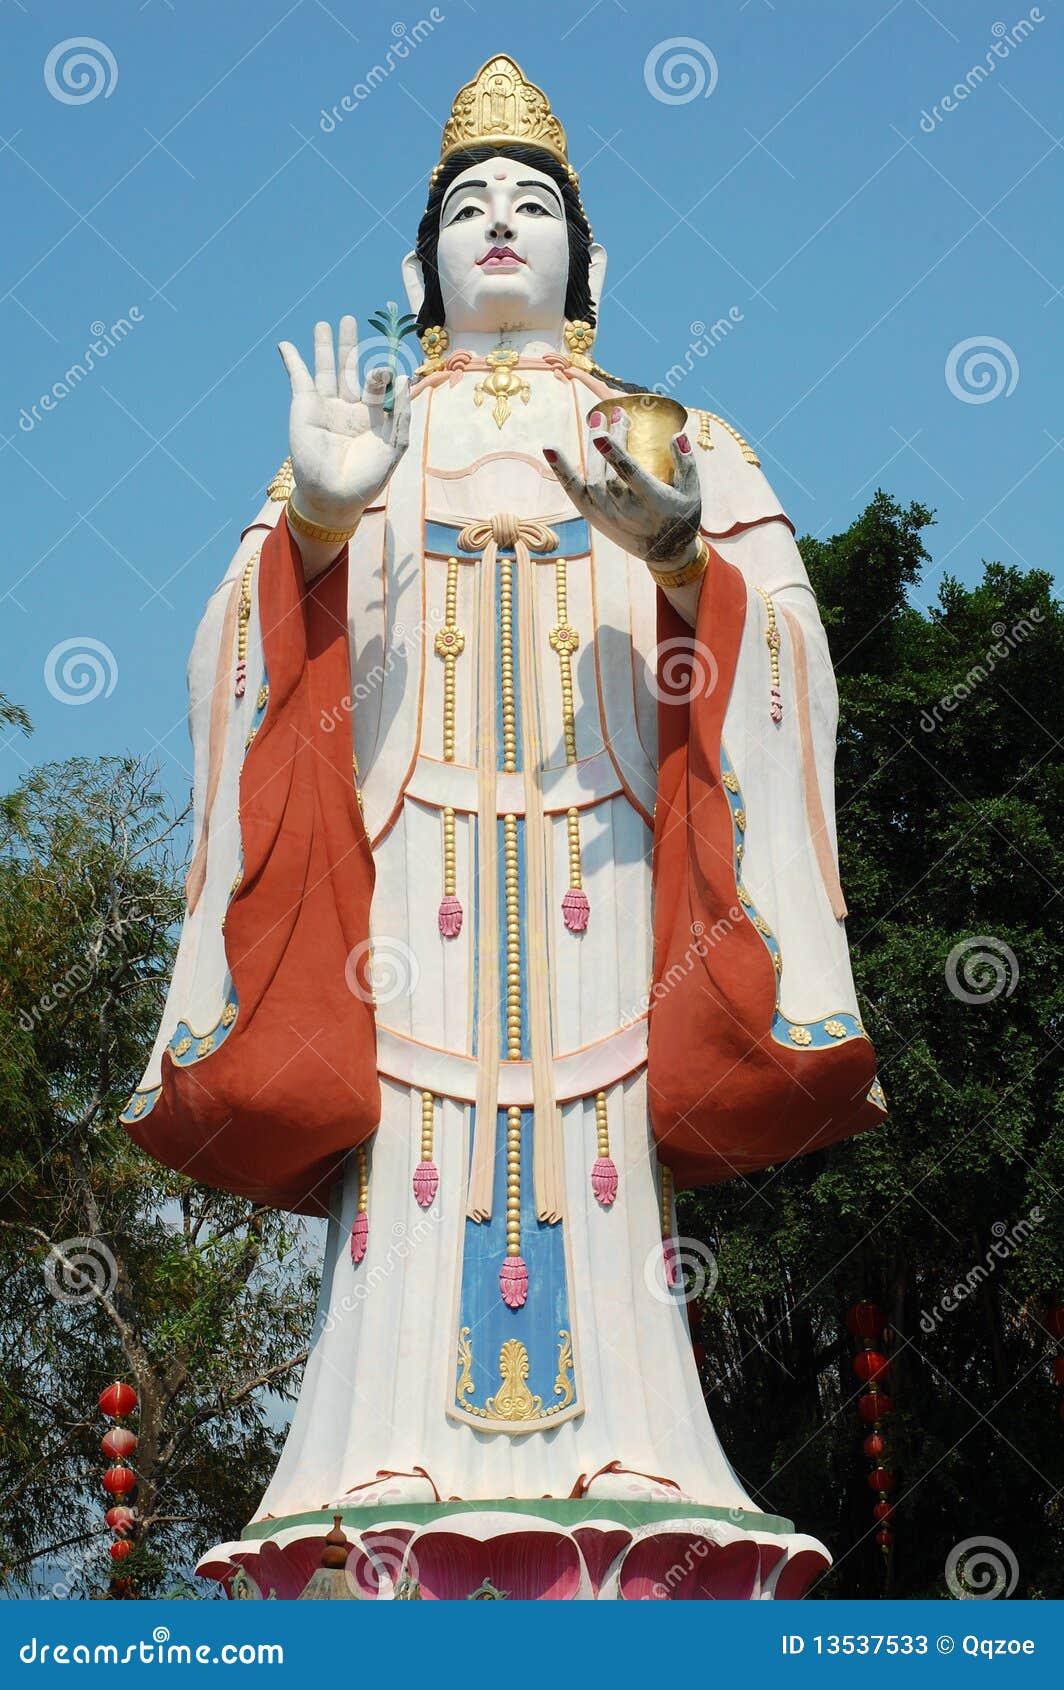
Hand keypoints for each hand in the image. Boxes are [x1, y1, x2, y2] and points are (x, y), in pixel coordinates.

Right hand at [278, 316, 410, 527]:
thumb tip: (403, 377)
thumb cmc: (369, 477)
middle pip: (348, 368)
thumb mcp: (395, 444)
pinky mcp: (304, 408)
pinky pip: (298, 379)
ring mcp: (325, 406)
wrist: (336, 497)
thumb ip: (403, 412)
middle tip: (350, 318)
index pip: (377, 384)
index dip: (382, 373)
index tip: (386, 370)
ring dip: (324, 346)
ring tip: (325, 324)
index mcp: (372, 415)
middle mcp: (348, 407)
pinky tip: (286, 345)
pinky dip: (292, 361)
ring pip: (325, 369)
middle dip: (349, 345)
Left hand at [543, 407, 700, 570]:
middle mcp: (626, 512)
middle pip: (609, 472)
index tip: (602, 434)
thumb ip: (687, 464)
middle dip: (608, 441)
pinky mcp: (593, 516)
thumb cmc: (682, 516)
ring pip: (592, 476)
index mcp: (653, 504)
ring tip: (597, 419)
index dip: (615, 456)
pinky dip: (561, 469)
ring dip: (592, 446)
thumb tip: (677, 435)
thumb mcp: (693, 492)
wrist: (664, 553)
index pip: (630, 477)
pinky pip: (573, 490)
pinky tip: (549, 447)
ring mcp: (606, 515)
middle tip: (610, 413)